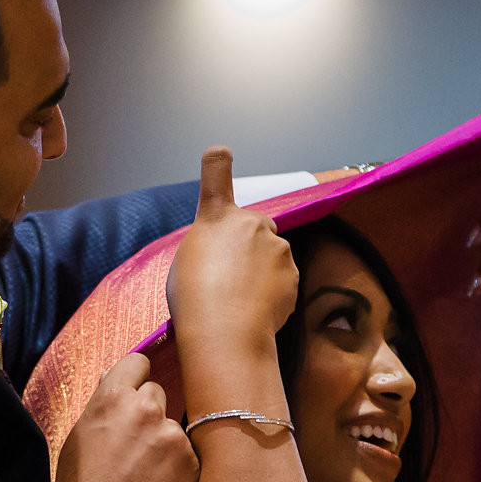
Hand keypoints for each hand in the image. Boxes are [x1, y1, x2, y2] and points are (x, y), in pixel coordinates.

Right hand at [53, 352, 198, 481]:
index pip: (137, 362)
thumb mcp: (78, 438)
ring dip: (163, 441)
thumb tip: (111, 378)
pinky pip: (187, 453)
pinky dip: (177, 466)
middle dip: (147, 411)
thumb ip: (101, 406)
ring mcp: (172, 436)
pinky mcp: (191, 462)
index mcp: (112, 399)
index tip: (134, 391)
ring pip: (172, 425)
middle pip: (157, 392)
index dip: (134, 377)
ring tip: (144, 473)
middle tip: (134, 442)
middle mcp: (146, 410)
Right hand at [166, 147, 298, 362]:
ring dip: (260, 271)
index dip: (217, 162)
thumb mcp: (188, 261)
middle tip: (228, 276)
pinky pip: (282, 279)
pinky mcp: (292, 272)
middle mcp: (250, 223)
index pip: (216, 176)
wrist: (224, 330)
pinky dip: (272, 292)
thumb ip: (210, 247)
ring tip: (239, 299)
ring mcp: (276, 247)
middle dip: (249, 244)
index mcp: (216, 218)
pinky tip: (255, 309)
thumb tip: (228, 256)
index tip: (220, 151)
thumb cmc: (195, 299)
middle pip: (255, 227)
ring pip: (271, 255)